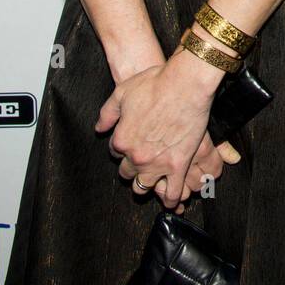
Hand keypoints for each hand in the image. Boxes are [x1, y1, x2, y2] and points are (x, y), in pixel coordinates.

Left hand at [96, 51, 231, 209]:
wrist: (185, 85)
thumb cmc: (155, 84)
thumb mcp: (122, 92)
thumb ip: (107, 113)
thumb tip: (99, 128)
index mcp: (121, 140)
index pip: (115, 153)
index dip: (123, 148)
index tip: (132, 143)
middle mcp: (136, 156)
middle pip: (127, 173)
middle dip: (132, 168)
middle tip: (142, 160)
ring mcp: (157, 164)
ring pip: (144, 187)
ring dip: (146, 185)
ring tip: (152, 182)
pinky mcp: (178, 166)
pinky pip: (172, 191)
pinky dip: (170, 199)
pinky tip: (170, 200)